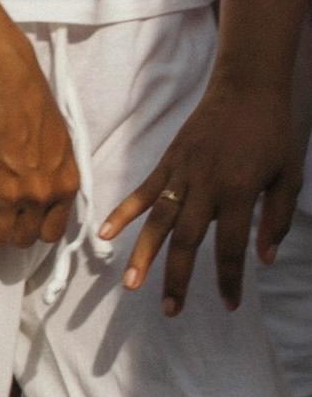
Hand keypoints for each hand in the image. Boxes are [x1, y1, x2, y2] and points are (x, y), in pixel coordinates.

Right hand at [0, 42, 79, 247]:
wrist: (5, 82)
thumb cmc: (33, 104)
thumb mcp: (62, 144)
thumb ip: (55, 175)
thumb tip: (43, 194)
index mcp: (66, 184)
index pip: (53, 233)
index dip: (33, 231)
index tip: (22, 222)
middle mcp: (42, 194)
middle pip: (23, 240)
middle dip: (9, 235)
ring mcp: (11, 192)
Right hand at [101, 67, 298, 308]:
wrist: (248, 86)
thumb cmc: (274, 131)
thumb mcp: (290, 175)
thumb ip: (276, 218)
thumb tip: (265, 258)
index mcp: (239, 193)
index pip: (232, 247)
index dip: (229, 279)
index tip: (228, 305)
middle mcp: (206, 187)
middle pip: (187, 242)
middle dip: (177, 279)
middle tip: (170, 310)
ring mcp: (182, 174)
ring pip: (159, 222)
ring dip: (143, 255)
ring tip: (130, 284)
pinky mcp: (168, 162)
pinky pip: (143, 192)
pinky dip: (123, 213)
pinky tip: (105, 235)